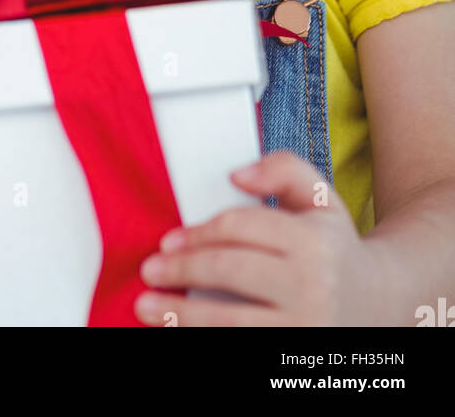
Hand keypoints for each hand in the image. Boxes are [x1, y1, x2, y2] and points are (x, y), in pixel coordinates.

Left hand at [133, 150, 389, 326]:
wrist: (380, 303)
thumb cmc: (334, 247)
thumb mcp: (320, 197)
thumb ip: (281, 169)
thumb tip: (237, 175)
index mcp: (314, 241)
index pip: (240, 229)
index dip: (198, 233)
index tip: (169, 240)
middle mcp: (312, 287)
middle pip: (229, 272)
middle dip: (181, 270)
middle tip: (150, 270)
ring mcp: (305, 329)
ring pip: (230, 322)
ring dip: (181, 314)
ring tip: (148, 305)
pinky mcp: (294, 359)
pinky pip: (241, 348)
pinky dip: (204, 339)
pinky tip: (181, 331)